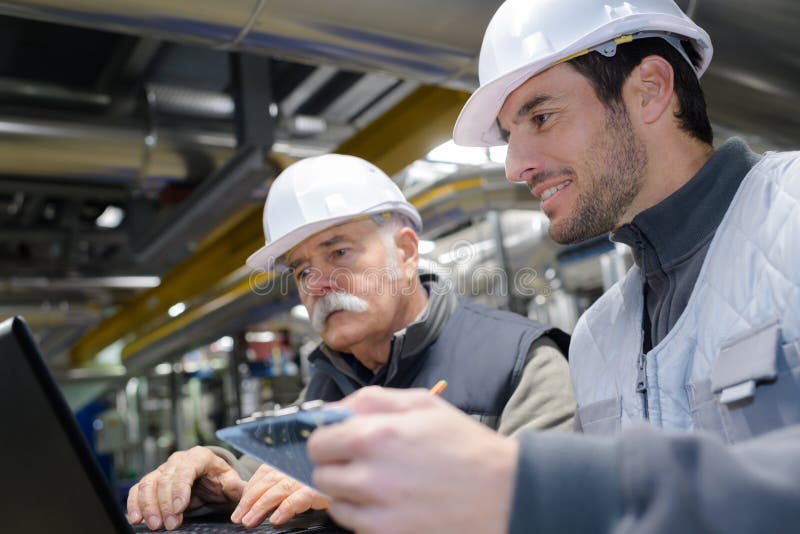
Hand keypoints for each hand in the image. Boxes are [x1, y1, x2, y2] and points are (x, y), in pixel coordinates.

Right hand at [127, 446, 245, 530]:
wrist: (207, 476)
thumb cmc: (218, 478)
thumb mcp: (230, 480)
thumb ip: (236, 486)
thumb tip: (244, 490)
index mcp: (198, 457)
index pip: (186, 469)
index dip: (180, 488)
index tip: (179, 508)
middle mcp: (177, 460)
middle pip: (165, 479)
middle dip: (166, 504)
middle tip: (170, 524)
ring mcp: (162, 470)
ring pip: (149, 484)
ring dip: (149, 506)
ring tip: (155, 525)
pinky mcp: (152, 481)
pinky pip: (138, 490)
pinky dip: (135, 503)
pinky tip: (136, 518)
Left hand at [230, 465, 329, 526]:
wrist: (365, 478)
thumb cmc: (334, 477)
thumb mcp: (306, 473)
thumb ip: (288, 475)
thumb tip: (257, 489)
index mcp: (295, 458)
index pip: (266, 469)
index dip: (251, 486)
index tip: (241, 503)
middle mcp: (301, 463)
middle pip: (269, 479)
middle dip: (250, 499)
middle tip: (239, 517)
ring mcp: (311, 474)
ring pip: (280, 489)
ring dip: (261, 507)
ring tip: (249, 521)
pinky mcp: (323, 489)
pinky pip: (300, 498)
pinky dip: (286, 508)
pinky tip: (276, 519)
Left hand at [307, 387, 518, 533]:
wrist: (503, 492)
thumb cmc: (464, 445)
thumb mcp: (422, 404)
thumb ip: (371, 400)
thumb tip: (333, 410)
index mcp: (377, 435)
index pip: (317, 440)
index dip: (326, 436)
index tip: (337, 438)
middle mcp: (371, 474)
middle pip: (321, 471)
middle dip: (335, 463)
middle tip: (359, 459)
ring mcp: (378, 510)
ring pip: (333, 500)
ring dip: (346, 489)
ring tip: (377, 480)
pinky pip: (351, 523)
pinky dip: (361, 512)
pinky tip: (386, 500)